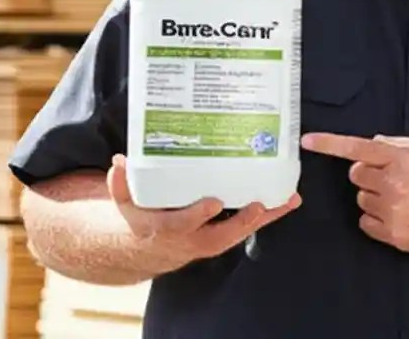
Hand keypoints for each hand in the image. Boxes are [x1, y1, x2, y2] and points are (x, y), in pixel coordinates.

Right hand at [105, 154, 301, 270]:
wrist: (150, 248)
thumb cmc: (142, 217)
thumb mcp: (126, 203)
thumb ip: (121, 184)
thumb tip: (119, 161)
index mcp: (167, 230)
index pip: (182, 225)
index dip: (197, 215)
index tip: (212, 202)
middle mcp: (193, 239)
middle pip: (221, 235)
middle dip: (241, 222)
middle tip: (260, 206)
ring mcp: (211, 239)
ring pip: (241, 232)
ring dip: (267, 218)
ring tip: (289, 200)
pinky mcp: (226, 234)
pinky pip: (249, 227)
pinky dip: (270, 215)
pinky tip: (289, 200)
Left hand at [301, 132, 408, 255]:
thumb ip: (399, 144)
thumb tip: (373, 142)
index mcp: (401, 159)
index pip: (358, 148)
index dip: (329, 143)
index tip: (307, 141)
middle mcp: (393, 183)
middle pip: (356, 175)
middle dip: (368, 174)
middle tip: (390, 179)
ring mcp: (391, 210)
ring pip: (361, 199)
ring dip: (375, 197)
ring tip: (404, 200)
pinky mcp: (392, 234)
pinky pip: (366, 222)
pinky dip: (377, 219)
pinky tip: (400, 216)